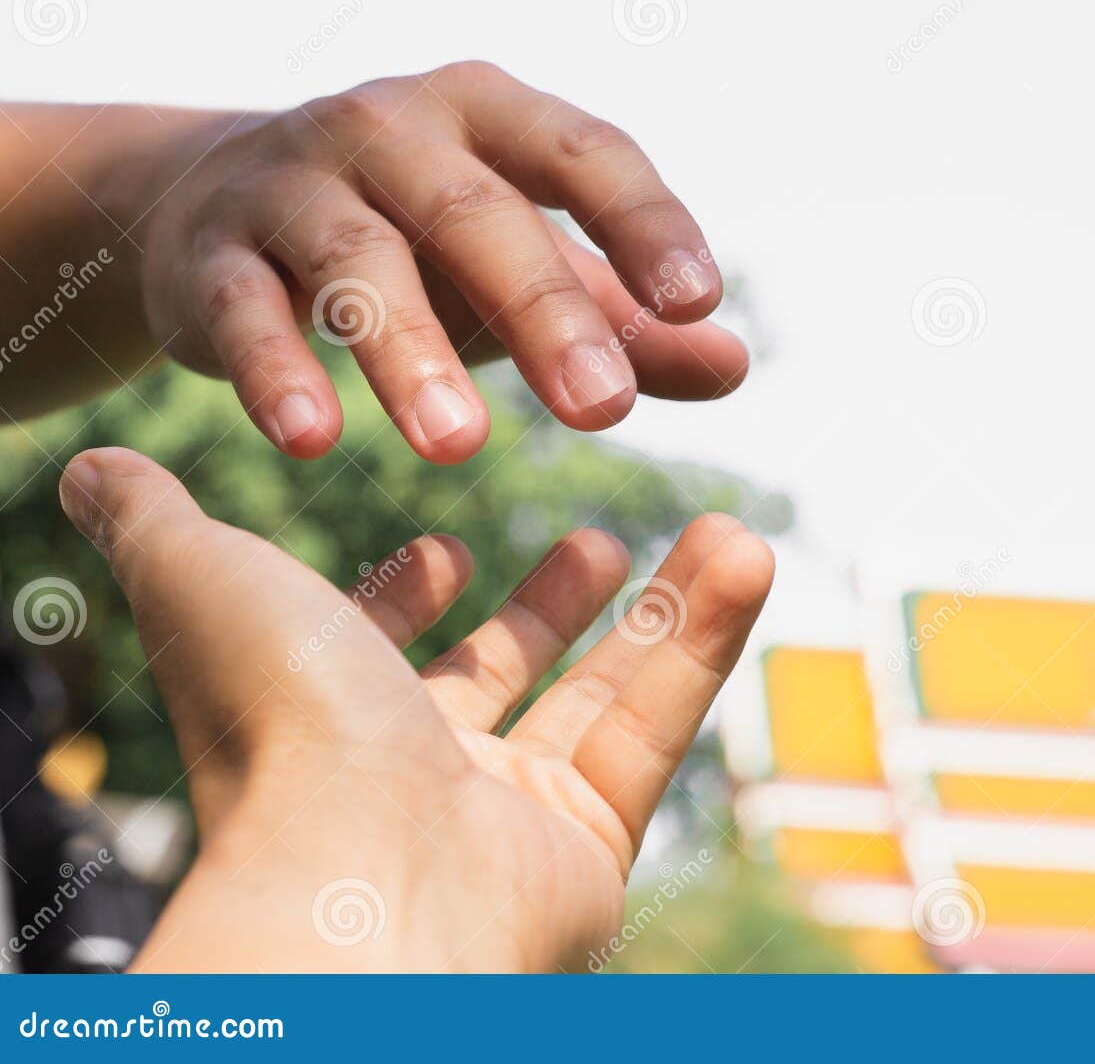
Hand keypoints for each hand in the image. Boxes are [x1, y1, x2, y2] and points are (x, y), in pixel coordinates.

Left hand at [57, 447, 772, 970]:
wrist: (367, 884)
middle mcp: (412, 778)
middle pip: (501, 679)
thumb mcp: (206, 578)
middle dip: (547, 608)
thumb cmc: (279, 728)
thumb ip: (158, 522)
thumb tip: (92, 468)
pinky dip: (704, 642)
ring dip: (662, 610)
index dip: (408, 601)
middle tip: (593, 545)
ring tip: (724, 534)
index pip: (375, 659)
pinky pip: (655, 732)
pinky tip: (744, 556)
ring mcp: (502, 821)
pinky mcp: (586, 850)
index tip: (447, 549)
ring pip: (600, 701)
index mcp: (324, 719)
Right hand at [106, 62, 746, 460]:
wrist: (221, 201)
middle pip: (478, 214)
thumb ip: (623, 314)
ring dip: (409, 352)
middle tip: (602, 410)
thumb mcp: (524, 264)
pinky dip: (275, 369)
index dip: (644, 222)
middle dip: (544, 311)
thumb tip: (733, 365)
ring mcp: (296, 183)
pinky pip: (244, 308)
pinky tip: (310, 438)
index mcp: (492, 119)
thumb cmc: (416, 239)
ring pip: (356, 260)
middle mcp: (395, 130)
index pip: (585, 154)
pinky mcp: (212, 251)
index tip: (697, 301)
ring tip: (460, 444)